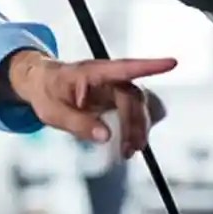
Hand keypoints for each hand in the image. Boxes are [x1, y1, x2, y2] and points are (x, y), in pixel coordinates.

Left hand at [8, 50, 176, 158]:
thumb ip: (78, 123)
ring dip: (139, 127)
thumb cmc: (46, 91)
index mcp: (90, 72)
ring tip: (130, 150)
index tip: (172, 63)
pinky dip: (136, 127)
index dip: (148, 66)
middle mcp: (107, 78)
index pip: (124, 68)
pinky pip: (133, 112)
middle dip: (136, 123)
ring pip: (138, 106)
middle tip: (130, 148)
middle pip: (133, 97)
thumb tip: (106, 136)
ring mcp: (113, 88)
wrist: (40, 84)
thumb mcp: (52, 111)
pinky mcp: (115, 100)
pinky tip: (130, 143)